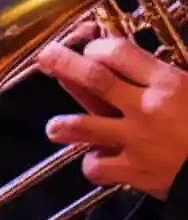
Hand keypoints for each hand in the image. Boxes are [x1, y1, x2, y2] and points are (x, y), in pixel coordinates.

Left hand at [37, 37, 187, 200]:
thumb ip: (173, 77)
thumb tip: (145, 67)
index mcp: (170, 84)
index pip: (119, 53)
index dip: (97, 47)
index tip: (90, 47)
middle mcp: (147, 108)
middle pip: (92, 79)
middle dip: (63, 64)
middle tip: (46, 57)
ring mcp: (136, 140)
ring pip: (82, 126)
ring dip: (62, 125)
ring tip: (55, 127)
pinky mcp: (134, 172)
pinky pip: (97, 167)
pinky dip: (92, 164)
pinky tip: (96, 160)